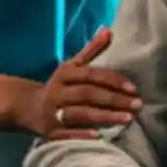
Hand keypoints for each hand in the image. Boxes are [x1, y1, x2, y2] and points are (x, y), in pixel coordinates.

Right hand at [17, 28, 142, 139]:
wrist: (29, 107)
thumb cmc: (60, 85)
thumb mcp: (72, 66)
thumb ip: (92, 50)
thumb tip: (109, 30)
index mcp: (65, 74)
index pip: (91, 75)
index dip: (112, 81)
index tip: (133, 88)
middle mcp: (58, 92)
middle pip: (87, 95)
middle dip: (113, 100)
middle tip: (137, 105)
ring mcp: (53, 113)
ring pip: (80, 114)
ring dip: (105, 117)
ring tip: (128, 119)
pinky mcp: (51, 132)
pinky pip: (67, 134)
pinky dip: (82, 134)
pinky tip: (100, 136)